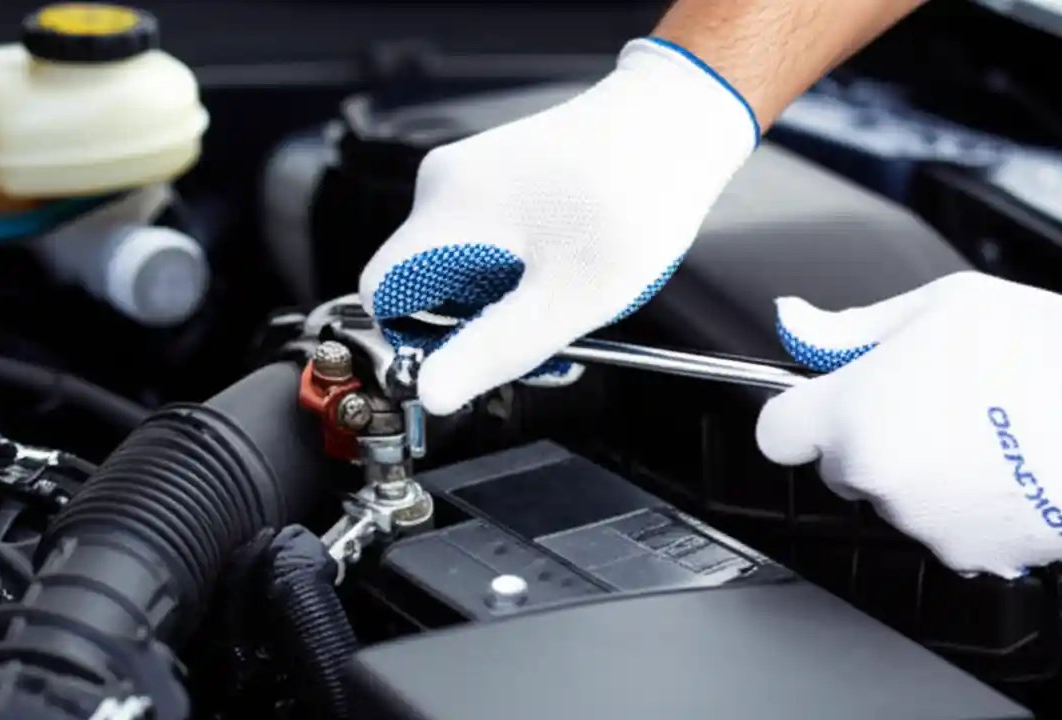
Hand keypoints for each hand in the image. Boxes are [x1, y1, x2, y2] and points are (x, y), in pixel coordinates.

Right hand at [360, 38, 758, 414]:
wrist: (679, 119)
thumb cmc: (634, 192)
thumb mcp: (566, 297)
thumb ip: (493, 349)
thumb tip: (433, 391)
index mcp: (446, 210)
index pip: (382, 294)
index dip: (416, 340)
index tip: (469, 359)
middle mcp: (448, 185)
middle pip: (426, 284)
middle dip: (476, 323)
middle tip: (541, 336)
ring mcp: (477, 175)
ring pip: (463, 265)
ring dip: (506, 297)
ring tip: (568, 296)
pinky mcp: (506, 174)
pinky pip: (491, 239)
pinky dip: (524, 267)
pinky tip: (571, 266)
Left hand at [756, 272, 1061, 578]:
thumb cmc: (1036, 347)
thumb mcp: (932, 307)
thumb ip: (850, 328)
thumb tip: (798, 324)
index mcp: (855, 415)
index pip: (778, 432)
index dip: (799, 413)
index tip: (821, 404)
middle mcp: (880, 478)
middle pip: (842, 465)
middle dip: (870, 437)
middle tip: (928, 401)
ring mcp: (925, 524)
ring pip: (897, 499)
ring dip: (922, 473)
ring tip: (981, 432)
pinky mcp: (973, 555)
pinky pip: (948, 531)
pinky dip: (966, 508)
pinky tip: (1005, 469)